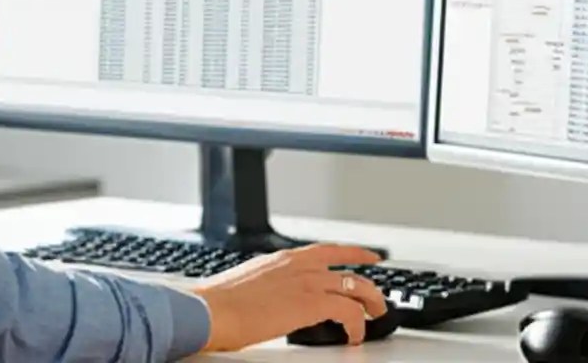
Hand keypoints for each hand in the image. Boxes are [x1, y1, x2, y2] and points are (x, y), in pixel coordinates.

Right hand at [192, 244, 387, 351]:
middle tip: (377, 300)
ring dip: (370, 305)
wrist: (211, 309)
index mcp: (283, 259)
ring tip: (374, 318)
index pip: (328, 250)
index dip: (354, 253)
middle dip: (368, 286)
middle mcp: (300, 266)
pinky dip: (357, 325)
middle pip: (349, 270)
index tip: (369, 256)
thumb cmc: (220, 302)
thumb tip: (272, 299)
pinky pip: (349, 312)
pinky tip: (354, 336)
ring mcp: (307, 282)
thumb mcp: (248, 283)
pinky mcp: (311, 303)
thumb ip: (268, 285)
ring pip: (357, 288)